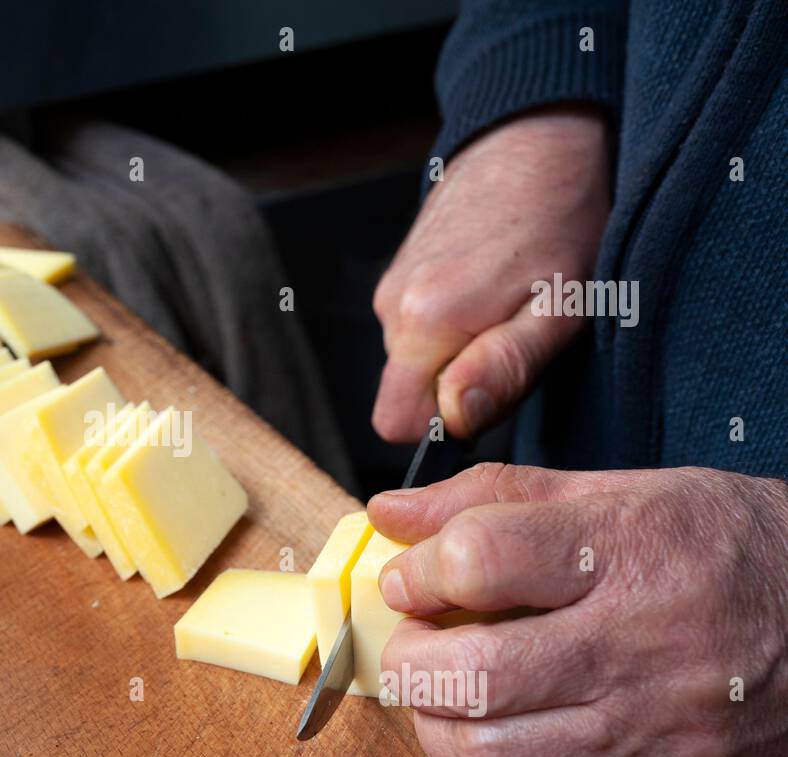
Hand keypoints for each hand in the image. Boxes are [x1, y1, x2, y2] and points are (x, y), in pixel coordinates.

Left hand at [367, 463, 787, 756]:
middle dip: (410, 662)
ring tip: (445, 692)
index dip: (419, 571)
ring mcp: (655, 727)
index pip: (482, 560)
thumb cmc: (721, 545)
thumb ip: (495, 497)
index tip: (411, 578)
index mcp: (628, 550)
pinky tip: (502, 736)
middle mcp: (641, 642)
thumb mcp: (619, 491)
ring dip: (438, 727)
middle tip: (413, 645)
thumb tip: (390, 513)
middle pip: (475, 674)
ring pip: (496, 756)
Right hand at [372, 108, 611, 441]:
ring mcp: (391, 287)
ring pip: (415, 362)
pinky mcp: (398, 273)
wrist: (535, 136)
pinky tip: (492, 286)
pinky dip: (451, 324)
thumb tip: (454, 420)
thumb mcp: (560, 308)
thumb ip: (505, 368)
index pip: (397, 425)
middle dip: (461, 387)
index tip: (496, 388)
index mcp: (424, 323)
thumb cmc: (562, 219)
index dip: (447, 425)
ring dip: (460, 352)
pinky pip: (415, 328)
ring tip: (511, 305)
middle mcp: (391, 307)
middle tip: (518, 337)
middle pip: (410, 395)